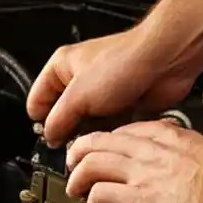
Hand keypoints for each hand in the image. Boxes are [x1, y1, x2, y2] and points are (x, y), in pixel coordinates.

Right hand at [26, 26, 198, 146]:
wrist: (165, 61)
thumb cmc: (125, 62)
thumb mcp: (78, 96)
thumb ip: (57, 121)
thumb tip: (50, 138)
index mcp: (62, 67)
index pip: (38, 101)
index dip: (41, 122)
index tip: (50, 137)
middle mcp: (81, 79)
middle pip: (63, 116)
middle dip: (69, 130)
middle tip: (72, 141)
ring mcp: (103, 93)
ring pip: (88, 124)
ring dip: (92, 133)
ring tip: (96, 134)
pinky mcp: (123, 105)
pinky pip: (109, 127)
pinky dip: (110, 133)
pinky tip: (114, 132)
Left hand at [65, 121, 202, 202]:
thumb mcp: (202, 145)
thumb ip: (184, 143)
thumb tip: (182, 145)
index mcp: (162, 134)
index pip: (120, 132)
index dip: (104, 144)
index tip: (101, 155)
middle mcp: (144, 149)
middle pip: (94, 142)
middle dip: (78, 155)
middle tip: (75, 169)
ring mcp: (138, 172)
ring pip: (89, 165)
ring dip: (77, 180)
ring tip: (77, 192)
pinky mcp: (136, 196)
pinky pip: (100, 195)